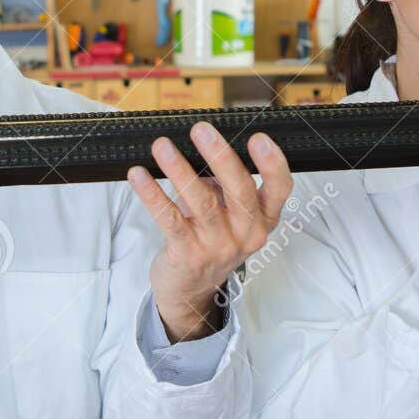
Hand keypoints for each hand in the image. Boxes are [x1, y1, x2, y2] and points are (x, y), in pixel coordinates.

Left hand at [127, 122, 292, 342]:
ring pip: (202, 202)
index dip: (273, 163)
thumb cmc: (212, 237)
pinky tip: (138, 175)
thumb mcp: (230, 213)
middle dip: (221, 156)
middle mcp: (246, 233)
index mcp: (263, 218)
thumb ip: (224, 183)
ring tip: (162, 146)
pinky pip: (169, 220)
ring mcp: (218, 246)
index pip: (280, 189)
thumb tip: (202, 142)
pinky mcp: (188, 254)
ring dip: (180, 170)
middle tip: (201, 130)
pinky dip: (152, 195)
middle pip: (240, 190)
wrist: (191, 289)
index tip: (258, 138)